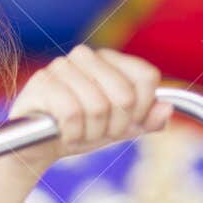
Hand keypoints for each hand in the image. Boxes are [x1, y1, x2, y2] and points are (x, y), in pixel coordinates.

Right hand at [1, 46, 172, 178]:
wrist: (36, 147)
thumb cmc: (79, 131)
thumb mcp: (118, 128)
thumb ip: (145, 120)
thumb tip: (167, 109)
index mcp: (109, 60)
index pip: (146, 77)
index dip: (143, 109)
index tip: (127, 124)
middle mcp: (85, 56)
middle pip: (125, 96)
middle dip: (115, 127)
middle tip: (98, 133)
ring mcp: (61, 67)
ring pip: (98, 107)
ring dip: (90, 133)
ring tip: (78, 134)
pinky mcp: (41, 83)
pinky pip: (72, 115)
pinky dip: (72, 135)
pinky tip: (63, 134)